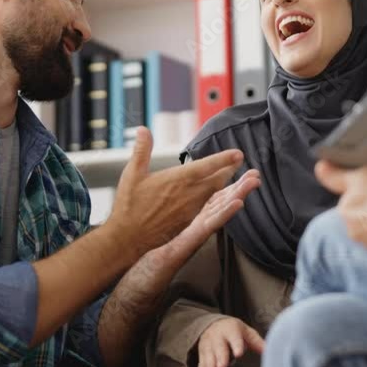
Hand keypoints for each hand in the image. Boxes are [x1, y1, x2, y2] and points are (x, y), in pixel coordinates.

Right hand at [107, 127, 243, 257]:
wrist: (128, 237)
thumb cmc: (129, 205)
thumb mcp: (133, 173)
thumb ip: (142, 150)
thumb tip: (144, 129)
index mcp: (178, 180)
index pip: (207, 166)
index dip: (224, 159)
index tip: (238, 153)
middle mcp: (189, 195)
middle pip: (216, 180)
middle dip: (229, 170)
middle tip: (237, 162)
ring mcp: (191, 210)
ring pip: (214, 195)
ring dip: (224, 185)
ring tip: (229, 176)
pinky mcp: (188, 222)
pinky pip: (206, 207)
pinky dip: (214, 200)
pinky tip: (212, 196)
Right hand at [195, 318, 264, 366]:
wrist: (214, 324)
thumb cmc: (234, 330)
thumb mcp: (246, 332)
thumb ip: (256, 342)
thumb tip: (268, 351)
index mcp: (231, 330)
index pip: (234, 337)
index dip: (236, 345)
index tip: (238, 354)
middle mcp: (218, 336)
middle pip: (219, 348)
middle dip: (220, 358)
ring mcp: (208, 345)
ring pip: (208, 356)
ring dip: (209, 366)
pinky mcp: (202, 353)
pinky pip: (201, 364)